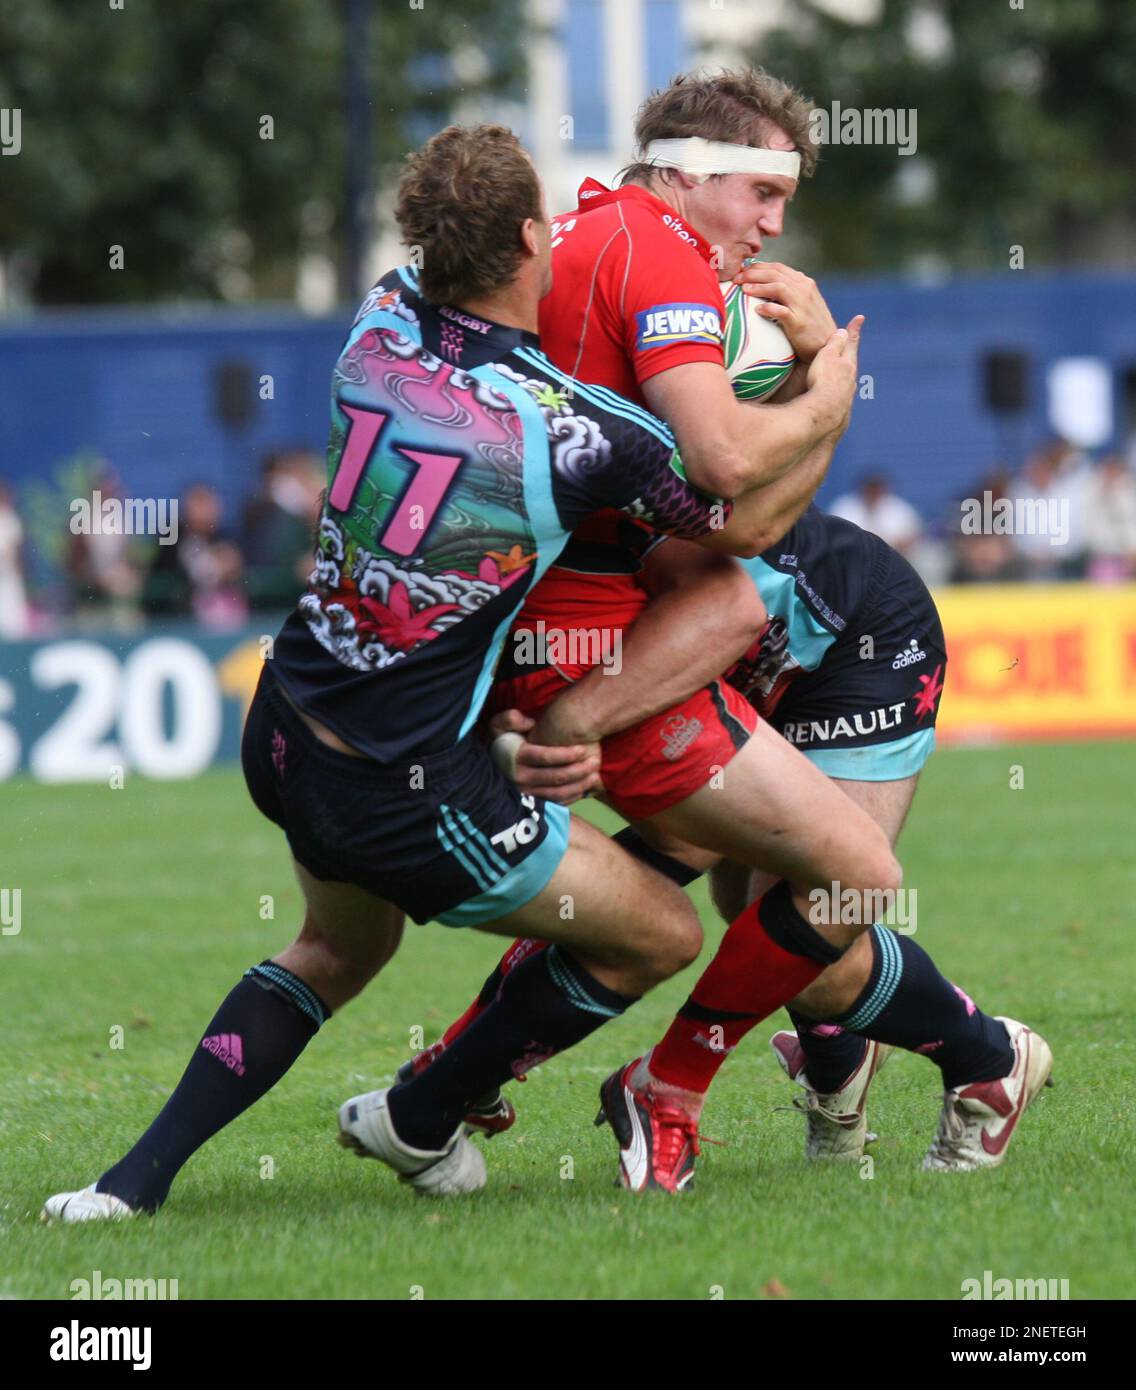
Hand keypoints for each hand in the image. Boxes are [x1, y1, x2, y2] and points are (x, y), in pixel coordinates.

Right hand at [487, 708, 602, 803]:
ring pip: (558, 793)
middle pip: (556, 777)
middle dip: (579, 770)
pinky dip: (573, 796)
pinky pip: (556, 803)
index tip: (583, 749)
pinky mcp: (533, 803)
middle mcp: (521, 779)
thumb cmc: (502, 742)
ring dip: (579, 785)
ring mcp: (527, 793)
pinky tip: (585, 786)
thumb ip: (510, 719)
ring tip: (595, 775)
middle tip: (595, 762)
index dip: (566, 754)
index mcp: (516, 758)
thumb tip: (530, 723)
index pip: (545, 757)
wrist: (492, 767)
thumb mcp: (498, 726)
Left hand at [733, 260, 836, 362]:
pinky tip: (757, 310)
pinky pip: (781, 311)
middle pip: (775, 274)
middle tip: (737, 279)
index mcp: (804, 282)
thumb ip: (788, 291)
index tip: (742, 271)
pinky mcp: (799, 322)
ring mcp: (803, 305)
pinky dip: (768, 308)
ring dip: (759, 287)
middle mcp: (804, 289)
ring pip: (778, 287)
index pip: (778, 267)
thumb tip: (765, 284)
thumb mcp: (802, 302)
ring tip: (744, 290)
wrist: (827, 344)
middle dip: (753, 274)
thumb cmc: (810, 325)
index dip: (758, 267)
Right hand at [804, 315, 864, 434]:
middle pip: (850, 364)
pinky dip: (837, 397)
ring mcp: (847, 397)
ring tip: (839, 378)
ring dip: (843, 379)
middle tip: (847, 350)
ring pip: (847, 383)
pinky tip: (834, 402)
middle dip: (848, 357)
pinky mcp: (841, 412)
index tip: (860, 318)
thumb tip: (843, 332)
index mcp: (848, 364)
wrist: (824, 412)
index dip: (854, 330)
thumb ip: (835, 344)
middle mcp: (851, 380)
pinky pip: (840, 400)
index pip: (851, 343)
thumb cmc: (823, 381)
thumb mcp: (827, 356)